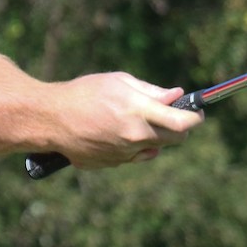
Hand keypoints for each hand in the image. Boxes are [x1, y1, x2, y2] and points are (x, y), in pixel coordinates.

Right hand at [37, 72, 202, 169]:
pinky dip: (135, 146)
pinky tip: (116, 132)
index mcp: (137, 112)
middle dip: (179, 127)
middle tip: (170, 115)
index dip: (195, 117)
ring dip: (154, 136)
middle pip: (176, 139)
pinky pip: (135, 156)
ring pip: (155, 148)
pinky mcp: (112, 164)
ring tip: (132, 120)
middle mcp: (134, 137)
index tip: (196, 111)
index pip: (183, 122)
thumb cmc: (83, 93)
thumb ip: (151, 91)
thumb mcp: (118, 82)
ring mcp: (124, 154)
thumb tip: (177, 96)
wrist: (50, 119)